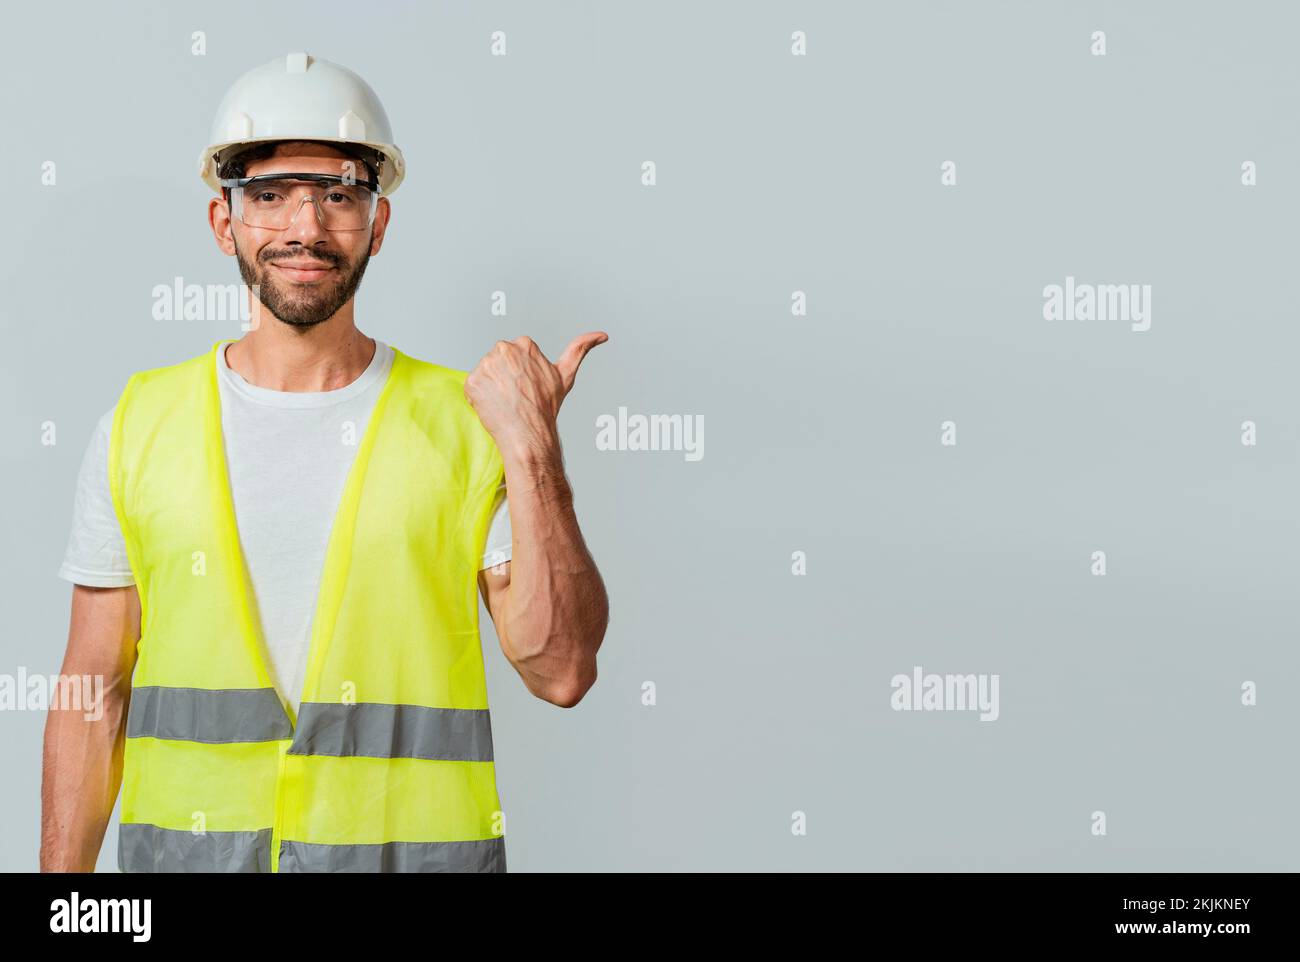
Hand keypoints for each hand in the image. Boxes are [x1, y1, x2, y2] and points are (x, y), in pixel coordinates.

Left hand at [464, 332, 607, 460]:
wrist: (529, 434)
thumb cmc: (547, 407)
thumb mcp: (566, 375)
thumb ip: (580, 349)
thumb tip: (602, 335)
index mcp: (524, 344)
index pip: (515, 355)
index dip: (521, 373)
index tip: (527, 388)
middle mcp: (503, 349)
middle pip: (498, 361)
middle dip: (505, 377)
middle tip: (516, 397)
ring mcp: (485, 365)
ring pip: (485, 373)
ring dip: (492, 386)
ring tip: (506, 402)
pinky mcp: (472, 381)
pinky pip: (473, 387)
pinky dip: (480, 397)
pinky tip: (494, 406)